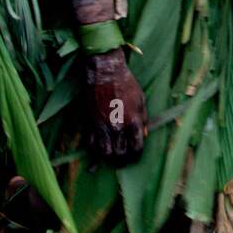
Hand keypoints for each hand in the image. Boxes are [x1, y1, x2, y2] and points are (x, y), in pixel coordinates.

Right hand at [83, 49, 146, 165]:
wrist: (104, 72)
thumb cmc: (126, 83)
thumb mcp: (141, 100)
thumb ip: (142, 120)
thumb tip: (143, 135)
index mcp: (133, 121)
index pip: (136, 148)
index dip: (136, 156)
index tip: (134, 156)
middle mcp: (118, 127)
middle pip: (119, 154)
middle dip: (122, 160)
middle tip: (121, 160)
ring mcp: (102, 126)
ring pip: (103, 153)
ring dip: (107, 157)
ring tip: (110, 156)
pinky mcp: (89, 122)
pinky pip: (89, 144)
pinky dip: (93, 149)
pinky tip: (97, 148)